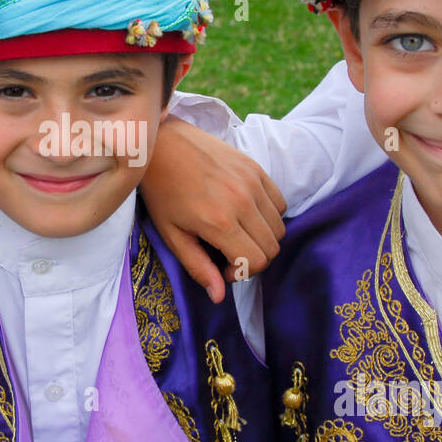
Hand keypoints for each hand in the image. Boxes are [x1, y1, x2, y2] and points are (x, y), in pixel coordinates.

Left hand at [141, 116, 286, 303]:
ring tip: (237, 233)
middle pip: (271, 248)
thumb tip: (219, 296)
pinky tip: (244, 213)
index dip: (242, 272)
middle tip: (229, 252)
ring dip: (262, 238)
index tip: (223, 267)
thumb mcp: (172, 234)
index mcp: (218, 221)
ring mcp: (252, 181)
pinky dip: (268, 215)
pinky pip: (279, 203)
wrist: (162, 145)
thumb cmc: (162, 192)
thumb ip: (198, 267)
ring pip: (278, 227)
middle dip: (253, 259)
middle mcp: (241, 201)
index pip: (255, 262)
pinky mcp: (256, 168)